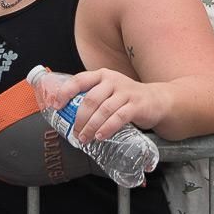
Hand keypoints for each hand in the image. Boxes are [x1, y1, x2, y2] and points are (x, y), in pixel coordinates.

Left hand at [43, 68, 166, 143]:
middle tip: (75, 133)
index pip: (79, 80)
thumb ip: (92, 97)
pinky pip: (119, 117)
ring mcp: (125, 92)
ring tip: (85, 138)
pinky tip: (100, 136)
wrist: (157, 100)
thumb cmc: (126, 97)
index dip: (65, 92)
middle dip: (79, 119)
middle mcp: (112, 80)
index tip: (56, 106)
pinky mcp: (136, 105)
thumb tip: (68, 115)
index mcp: (102, 75)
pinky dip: (108, 128)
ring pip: (103, 110)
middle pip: (90, 100)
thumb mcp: (109, 91)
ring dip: (91, 126)